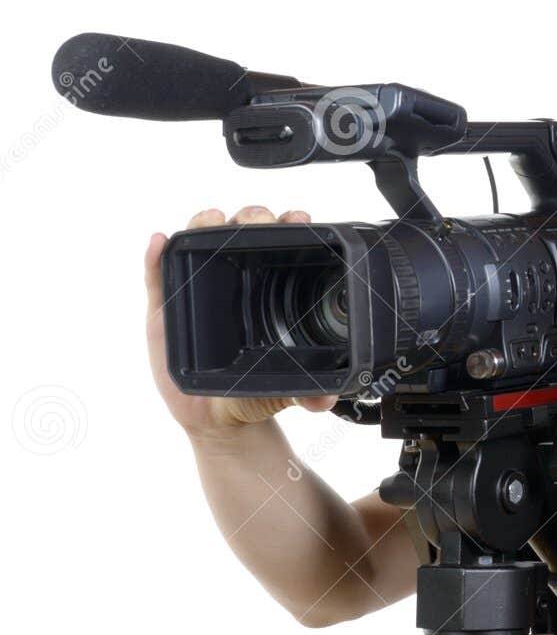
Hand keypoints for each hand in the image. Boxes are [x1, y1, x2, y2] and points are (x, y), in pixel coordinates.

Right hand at [146, 206, 336, 438]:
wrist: (216, 416)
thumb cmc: (251, 389)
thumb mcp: (282, 389)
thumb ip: (306, 393)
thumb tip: (325, 401)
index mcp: (265, 291)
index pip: (277, 248)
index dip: (287, 226)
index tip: (299, 218)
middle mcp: (231, 283)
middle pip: (238, 234)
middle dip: (250, 217)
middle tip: (259, 220)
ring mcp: (194, 291)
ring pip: (196, 245)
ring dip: (203, 224)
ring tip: (211, 218)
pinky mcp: (164, 308)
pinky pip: (156, 275)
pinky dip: (154, 256)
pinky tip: (159, 240)